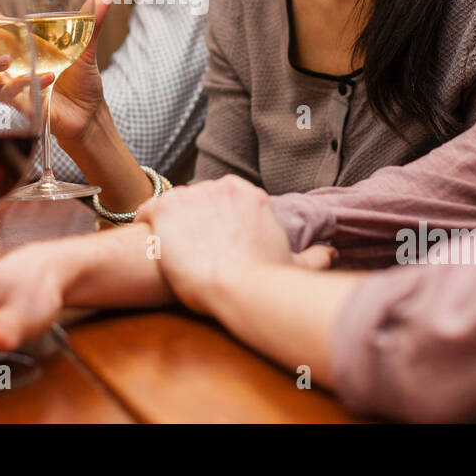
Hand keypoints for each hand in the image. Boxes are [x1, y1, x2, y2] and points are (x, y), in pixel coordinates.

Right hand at [0, 0, 114, 143]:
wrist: (89, 113)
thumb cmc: (81, 78)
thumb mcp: (87, 46)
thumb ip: (92, 20)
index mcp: (22, 42)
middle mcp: (12, 61)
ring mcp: (12, 82)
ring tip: (6, 59)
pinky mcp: (18, 102)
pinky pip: (9, 93)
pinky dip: (25, 84)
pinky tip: (47, 78)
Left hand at [137, 175, 336, 314]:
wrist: (240, 288)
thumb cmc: (269, 281)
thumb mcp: (297, 265)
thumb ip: (314, 255)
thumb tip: (330, 253)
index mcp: (250, 195)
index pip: (223, 198)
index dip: (215, 220)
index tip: (212, 240)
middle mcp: (221, 187)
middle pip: (198, 198)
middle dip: (193, 220)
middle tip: (190, 248)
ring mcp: (192, 195)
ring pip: (172, 204)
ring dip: (169, 223)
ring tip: (166, 248)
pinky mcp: (166, 209)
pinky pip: (146, 209)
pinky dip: (144, 223)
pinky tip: (146, 241)